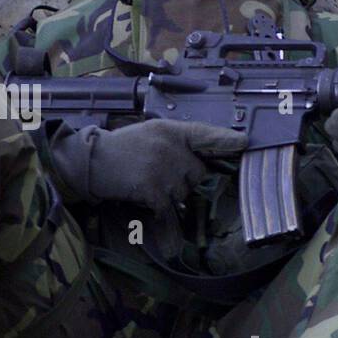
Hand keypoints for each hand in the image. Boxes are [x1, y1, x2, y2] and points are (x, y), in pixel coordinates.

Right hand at [49, 118, 247, 215]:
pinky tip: (141, 195)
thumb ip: (176, 143)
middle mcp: (169, 146)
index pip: (204, 134)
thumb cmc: (121, 149)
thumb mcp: (150, 134)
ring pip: (183, 192)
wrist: (92, 162)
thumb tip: (200, 163)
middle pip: (197, 172)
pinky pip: (167, 206)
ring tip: (145, 181)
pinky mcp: (153, 188)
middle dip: (184, 178)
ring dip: (169, 193)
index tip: (245, 142)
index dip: (226, 139)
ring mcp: (162, 168)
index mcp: (170, 130)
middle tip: (157, 173)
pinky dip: (157, 207)